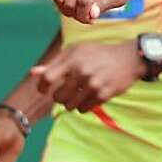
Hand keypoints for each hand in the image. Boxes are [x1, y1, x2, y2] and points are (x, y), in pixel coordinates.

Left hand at [31, 41, 145, 111]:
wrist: (129, 58)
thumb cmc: (98, 54)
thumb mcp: (77, 52)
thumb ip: (55, 63)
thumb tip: (33, 73)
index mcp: (73, 58)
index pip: (47, 78)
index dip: (42, 87)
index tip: (44, 89)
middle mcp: (82, 71)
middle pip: (57, 96)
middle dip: (60, 96)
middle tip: (68, 91)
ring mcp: (93, 84)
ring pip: (70, 106)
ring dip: (72, 103)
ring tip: (80, 95)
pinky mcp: (103, 94)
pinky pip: (84, 109)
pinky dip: (84, 106)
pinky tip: (90, 97)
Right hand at [50, 0, 138, 22]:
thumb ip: (106, 4)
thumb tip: (91, 15)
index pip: (83, 1)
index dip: (84, 16)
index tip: (92, 20)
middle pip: (67, 1)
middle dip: (75, 14)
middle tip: (87, 16)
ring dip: (66, 9)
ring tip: (80, 10)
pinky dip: (62, 2)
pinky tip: (75, 2)